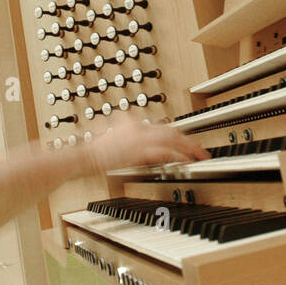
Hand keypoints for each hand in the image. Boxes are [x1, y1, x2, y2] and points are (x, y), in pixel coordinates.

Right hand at [81, 114, 208, 176]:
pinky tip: (185, 161)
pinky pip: (165, 152)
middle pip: (171, 131)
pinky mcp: (139, 151)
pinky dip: (178, 156)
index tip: (186, 140)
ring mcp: (140, 139)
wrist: (85, 155)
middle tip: (200, 149)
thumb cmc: (94, 150)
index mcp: (133, 123)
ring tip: (199, 155)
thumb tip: (118, 123)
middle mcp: (139, 128)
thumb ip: (116, 127)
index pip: (161, 126)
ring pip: (173, 139)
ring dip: (189, 147)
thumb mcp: (107, 134)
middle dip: (189, 140)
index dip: (177, 133)